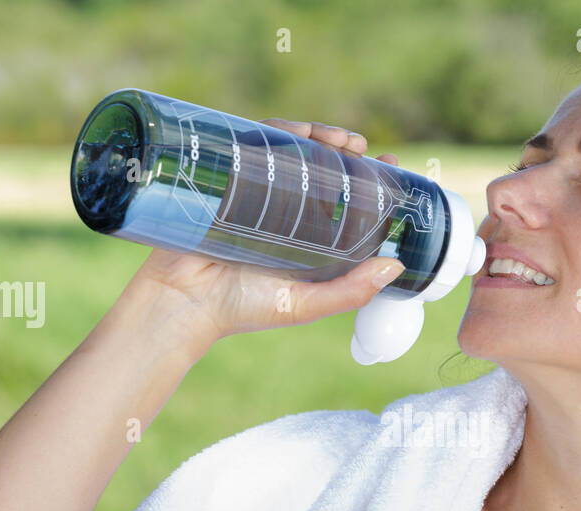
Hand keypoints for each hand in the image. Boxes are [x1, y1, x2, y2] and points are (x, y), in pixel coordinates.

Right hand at [124, 120, 403, 362]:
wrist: (182, 302)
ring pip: (292, 150)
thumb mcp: (305, 304)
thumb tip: (397, 265)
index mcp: (305, 235)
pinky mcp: (228, 175)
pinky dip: (280, 131)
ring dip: (318, 134)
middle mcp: (282, 208)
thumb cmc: (241, 309)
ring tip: (339, 138)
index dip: (369, 178)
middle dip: (345, 149)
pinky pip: (255, 143)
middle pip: (320, 165)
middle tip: (361, 147)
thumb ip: (351, 290)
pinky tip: (300, 132)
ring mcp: (254, 189)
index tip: (391, 164)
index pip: (343, 196)